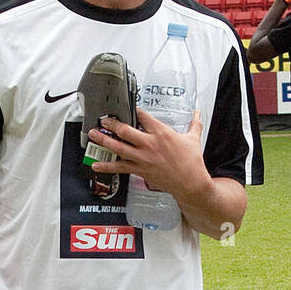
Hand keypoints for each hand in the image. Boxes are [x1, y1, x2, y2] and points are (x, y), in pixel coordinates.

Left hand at [88, 108, 206, 200]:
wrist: (190, 182)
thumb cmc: (191, 162)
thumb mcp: (193, 139)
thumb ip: (194, 124)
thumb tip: (198, 112)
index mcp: (161, 132)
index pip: (143, 116)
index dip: (133, 110)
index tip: (128, 107)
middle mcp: (149, 144)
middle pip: (125, 130)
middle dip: (111, 123)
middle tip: (103, 119)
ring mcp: (142, 158)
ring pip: (118, 147)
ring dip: (103, 140)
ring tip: (92, 134)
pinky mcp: (139, 170)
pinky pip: (119, 168)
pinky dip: (106, 167)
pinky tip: (96, 165)